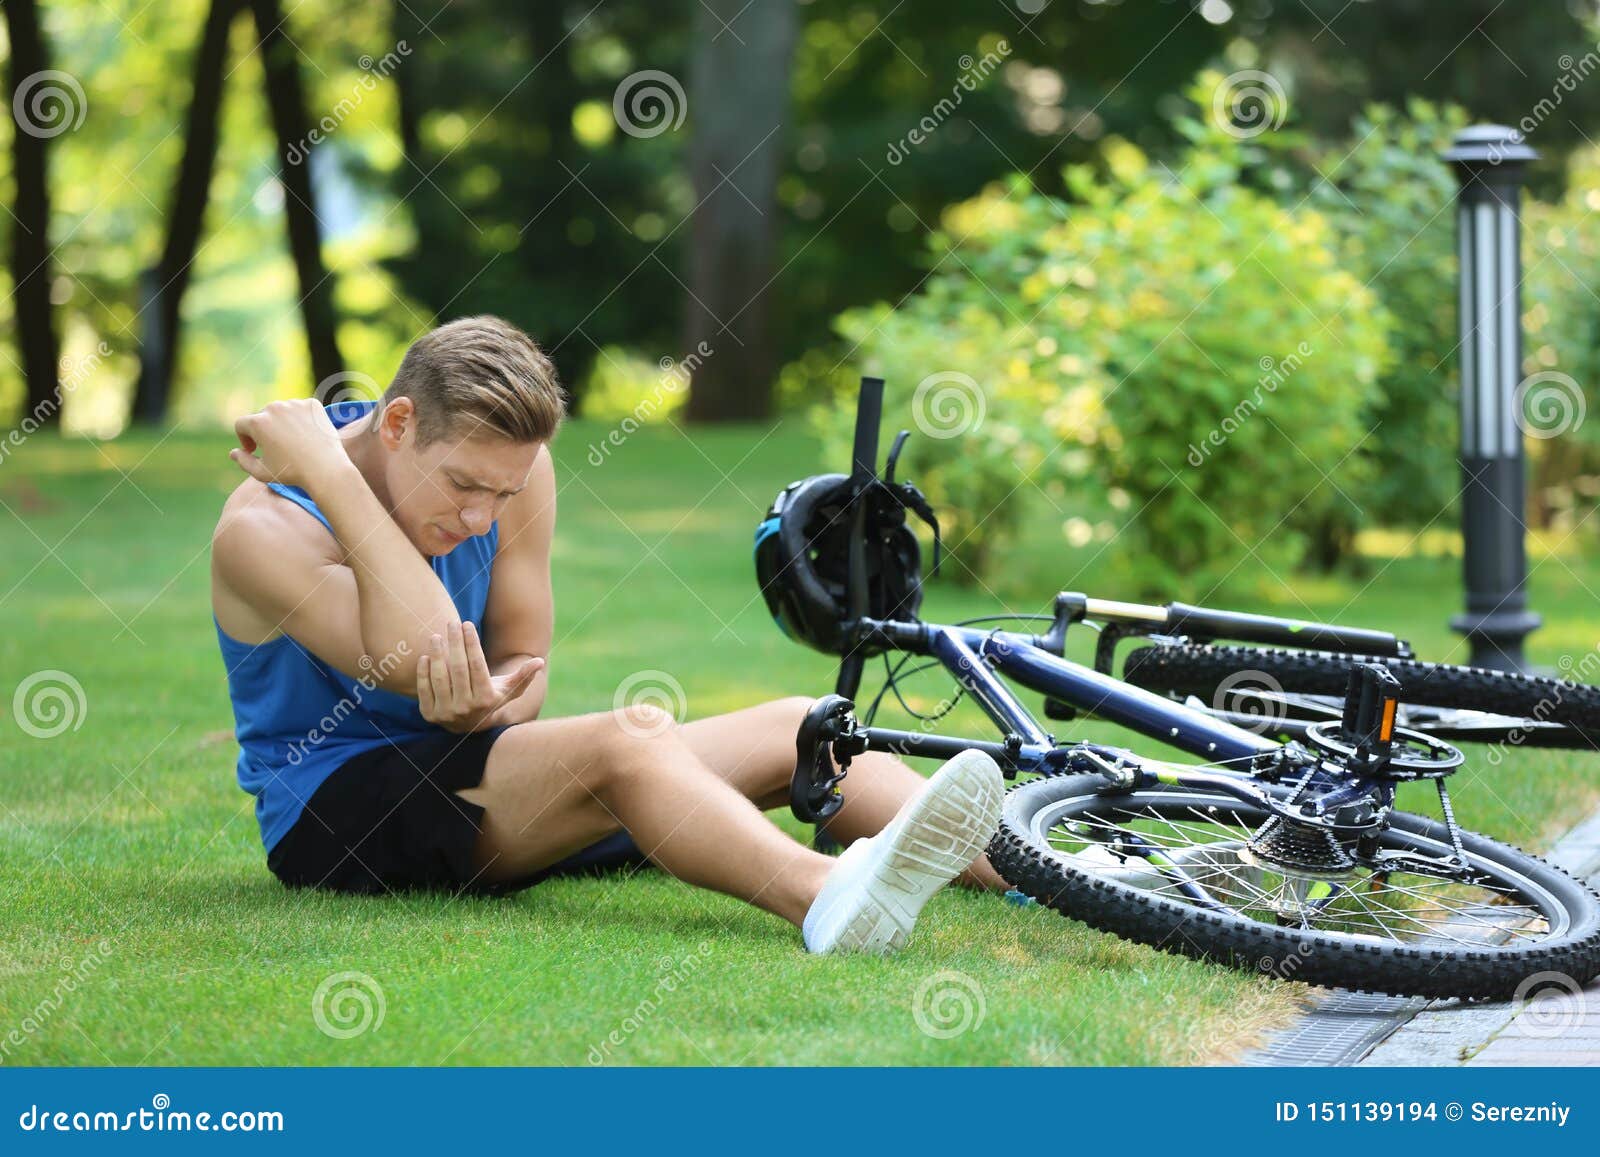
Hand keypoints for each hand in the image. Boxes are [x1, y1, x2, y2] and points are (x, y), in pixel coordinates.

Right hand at [229, 399, 352, 491]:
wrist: (326, 469)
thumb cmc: (292, 473)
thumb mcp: (262, 472)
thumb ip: (243, 461)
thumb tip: (233, 452)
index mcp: (257, 422)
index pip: (241, 424)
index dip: (244, 438)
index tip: (253, 449)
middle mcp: (274, 408)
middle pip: (262, 416)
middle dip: (264, 430)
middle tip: (276, 447)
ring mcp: (294, 404)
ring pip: (282, 411)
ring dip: (283, 423)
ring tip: (292, 441)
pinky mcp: (312, 404)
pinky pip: (301, 409)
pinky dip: (301, 419)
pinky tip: (307, 434)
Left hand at [416, 620, 543, 732]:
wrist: (468, 728)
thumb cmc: (490, 699)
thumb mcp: (508, 690)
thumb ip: (523, 676)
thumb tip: (539, 662)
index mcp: (486, 698)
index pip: (477, 665)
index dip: (471, 643)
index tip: (467, 624)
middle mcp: (466, 708)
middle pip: (458, 668)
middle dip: (454, 643)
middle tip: (451, 623)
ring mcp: (446, 713)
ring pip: (440, 678)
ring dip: (437, 655)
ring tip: (435, 636)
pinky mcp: (429, 715)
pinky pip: (424, 689)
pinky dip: (423, 672)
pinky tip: (425, 656)